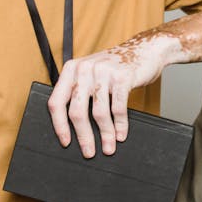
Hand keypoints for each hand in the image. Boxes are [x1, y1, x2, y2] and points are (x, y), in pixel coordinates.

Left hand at [48, 37, 174, 156]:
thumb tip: (72, 127)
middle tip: (89, 152)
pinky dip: (120, 125)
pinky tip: (121, 135)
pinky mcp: (122, 77)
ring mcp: (103, 72)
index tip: (65, 142)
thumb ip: (79, 91)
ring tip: (109, 147)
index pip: (56, 101)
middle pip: (76, 111)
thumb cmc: (116, 68)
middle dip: (83, 136)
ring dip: (105, 134)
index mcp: (71, 69)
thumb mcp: (92, 73)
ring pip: (99, 113)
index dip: (59, 125)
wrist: (145, 50)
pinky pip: (118, 108)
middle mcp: (84, 69)